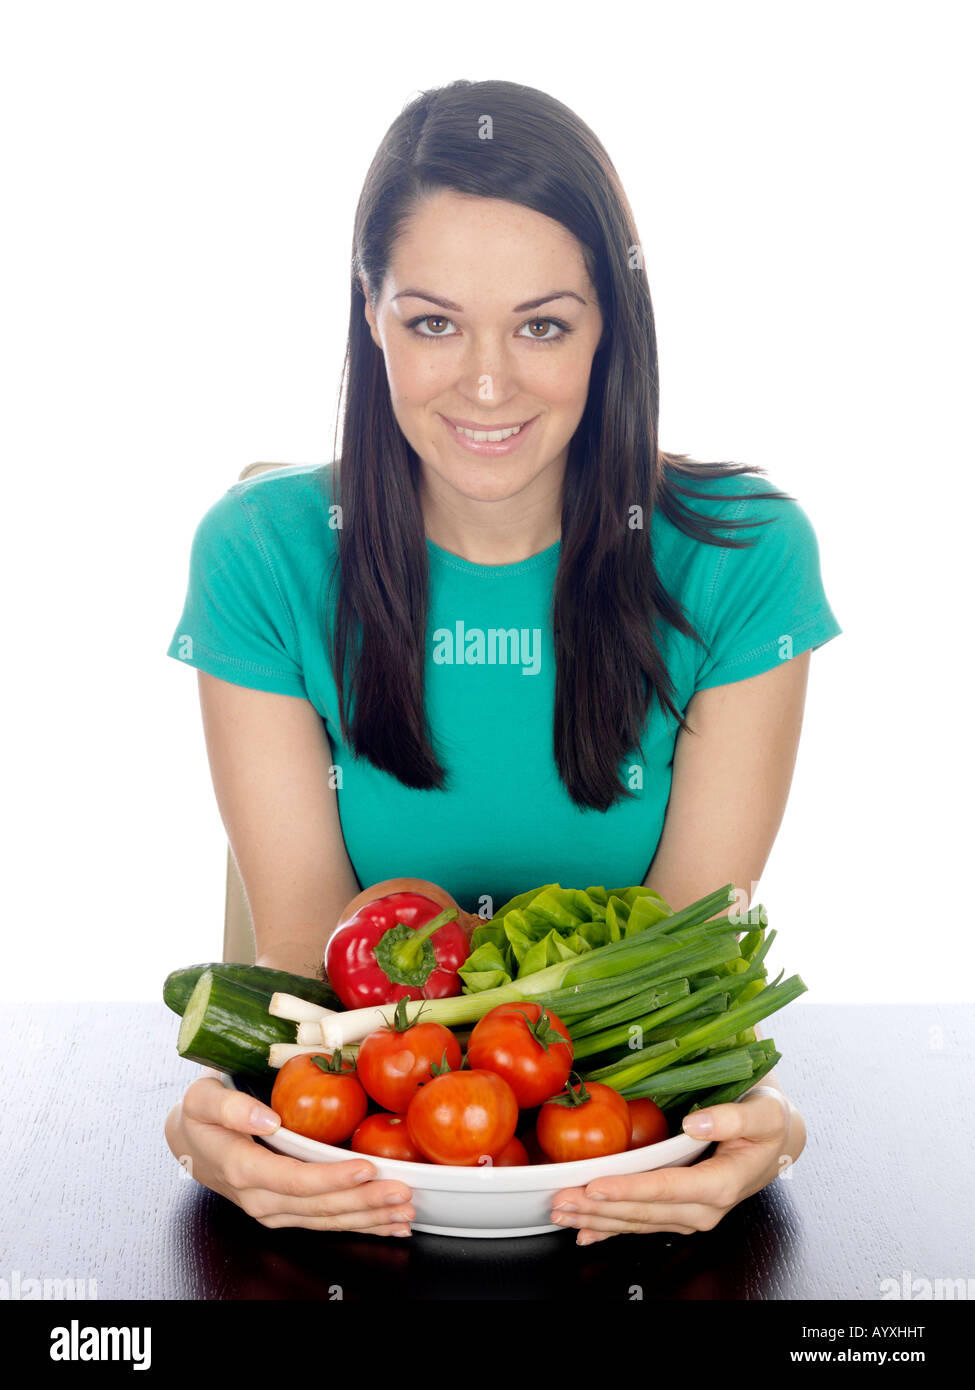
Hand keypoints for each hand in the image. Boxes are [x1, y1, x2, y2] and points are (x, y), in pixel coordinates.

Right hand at [164, 1074, 414, 1234]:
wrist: (189, 1142)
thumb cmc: (200, 1116)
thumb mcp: (202, 1098)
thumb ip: (229, 1105)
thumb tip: (267, 1118)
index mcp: (242, 1169)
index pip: (294, 1180)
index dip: (332, 1178)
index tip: (367, 1167)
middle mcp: (259, 1198)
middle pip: (318, 1207)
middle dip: (363, 1202)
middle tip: (401, 1193)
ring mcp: (273, 1209)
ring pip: (326, 1220)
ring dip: (368, 1218)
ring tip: (403, 1212)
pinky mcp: (285, 1211)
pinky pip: (324, 1222)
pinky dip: (359, 1224)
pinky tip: (387, 1224)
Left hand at [548, 1087, 802, 1244]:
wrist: (776, 1141)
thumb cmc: (767, 1121)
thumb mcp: (762, 1112)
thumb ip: (732, 1117)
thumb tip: (694, 1123)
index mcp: (723, 1182)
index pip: (668, 1189)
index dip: (629, 1189)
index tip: (595, 1186)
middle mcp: (705, 1207)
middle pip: (645, 1212)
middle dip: (600, 1209)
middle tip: (561, 1201)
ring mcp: (691, 1214)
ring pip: (638, 1223)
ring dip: (597, 1220)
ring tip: (561, 1214)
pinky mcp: (680, 1212)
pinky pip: (642, 1225)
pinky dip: (611, 1229)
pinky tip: (586, 1233)